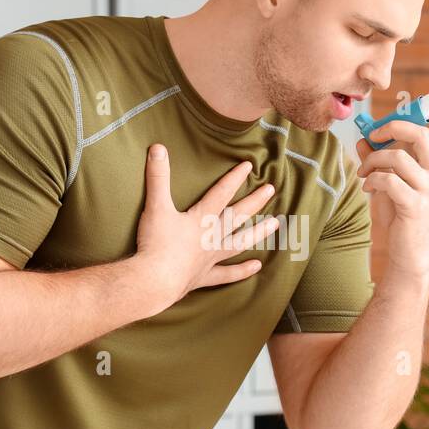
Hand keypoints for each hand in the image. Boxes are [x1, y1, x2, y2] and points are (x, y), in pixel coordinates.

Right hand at [134, 144, 279, 310]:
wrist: (154, 281)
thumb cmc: (156, 244)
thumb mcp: (156, 206)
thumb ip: (158, 177)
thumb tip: (157, 148)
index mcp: (200, 219)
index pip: (221, 193)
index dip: (235, 178)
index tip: (249, 166)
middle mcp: (211, 237)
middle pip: (237, 216)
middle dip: (254, 201)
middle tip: (270, 189)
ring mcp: (210, 258)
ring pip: (239, 243)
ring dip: (257, 233)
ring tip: (274, 225)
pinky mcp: (204, 276)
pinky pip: (226, 274)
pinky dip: (241, 272)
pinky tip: (256, 268)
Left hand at [355, 89, 428, 279]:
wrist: (410, 255)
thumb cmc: (402, 218)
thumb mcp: (393, 185)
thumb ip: (380, 161)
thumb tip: (362, 139)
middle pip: (422, 134)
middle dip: (393, 126)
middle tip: (375, 134)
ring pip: (397, 156)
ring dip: (373, 160)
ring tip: (363, 172)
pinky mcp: (414, 205)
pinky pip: (387, 179)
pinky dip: (371, 179)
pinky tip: (367, 187)